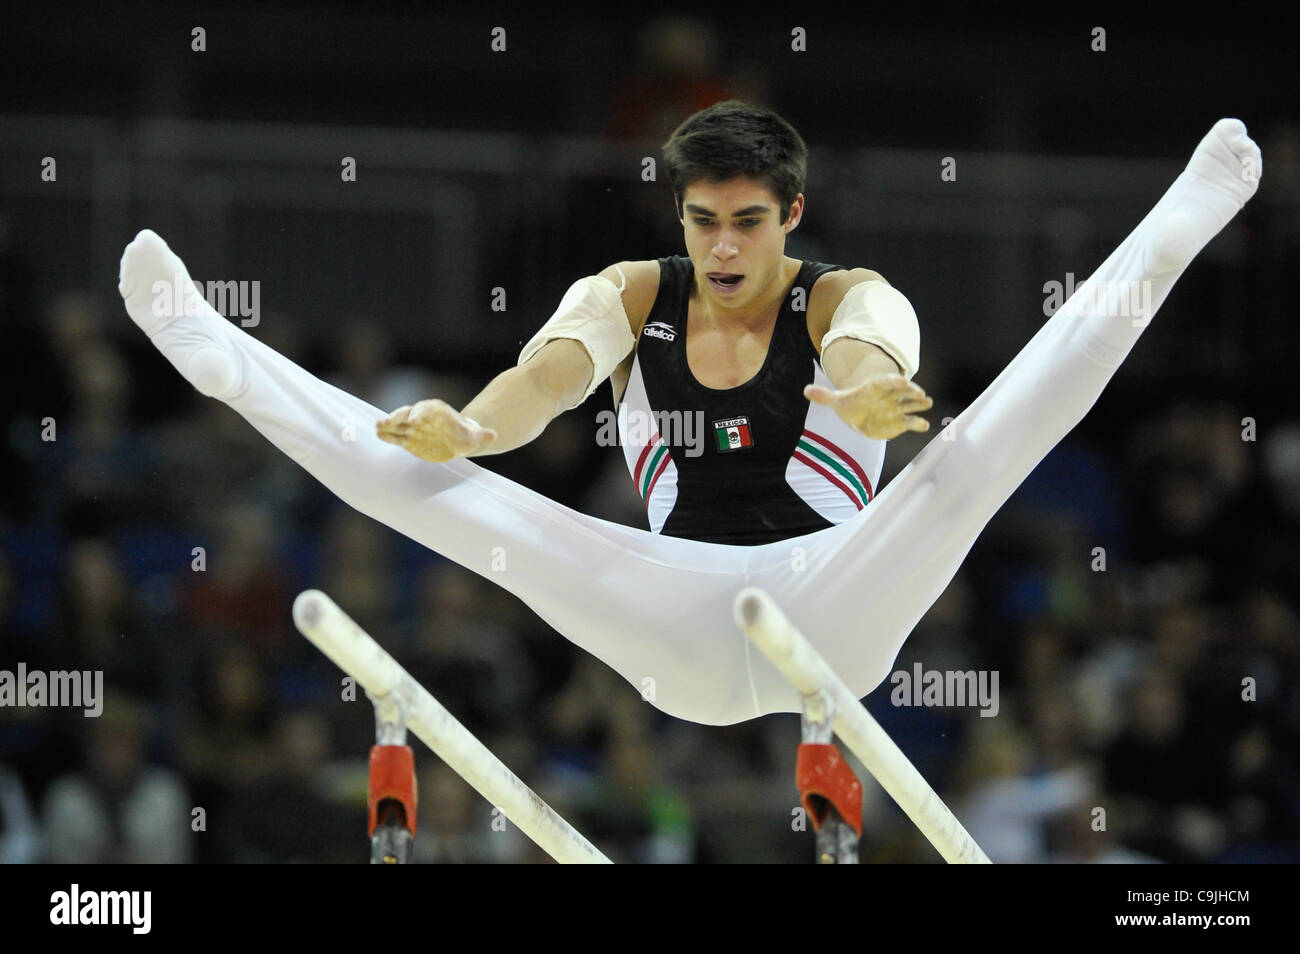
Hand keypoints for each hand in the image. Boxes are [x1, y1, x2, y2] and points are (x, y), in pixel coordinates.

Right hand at [376, 399, 497, 462]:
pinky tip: (379, 435)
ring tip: (377, 428)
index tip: (414, 422)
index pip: (425, 409)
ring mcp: (413, 427)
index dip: (419, 414)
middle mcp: (422, 416)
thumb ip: (482, 435)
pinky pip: (396, 435)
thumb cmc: (465, 436)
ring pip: (397, 423)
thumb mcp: (475, 437)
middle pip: (407, 413)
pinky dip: (387, 435)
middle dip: (396, 417)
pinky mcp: (408, 438)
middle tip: (385, 422)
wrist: (457, 441)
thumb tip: (494, 436)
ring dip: (387, 425)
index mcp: (437, 412)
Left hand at [804, 374, 931, 439]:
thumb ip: (824, 397)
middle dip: (912, 392)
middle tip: (921, 393)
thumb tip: (806, 391)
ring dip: (920, 404)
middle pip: (903, 392)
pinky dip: (918, 424)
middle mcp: (889, 396)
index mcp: (875, 388)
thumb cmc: (851, 404)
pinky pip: (911, 422)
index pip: (886, 382)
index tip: (902, 381)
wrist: (860, 414)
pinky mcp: (900, 422)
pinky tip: (924, 426)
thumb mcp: (837, 401)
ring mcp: (897, 408)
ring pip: (911, 404)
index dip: (894, 381)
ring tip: (927, 403)